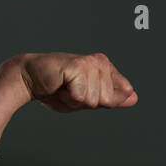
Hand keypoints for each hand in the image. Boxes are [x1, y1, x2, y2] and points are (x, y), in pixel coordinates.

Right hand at [18, 52, 137, 111]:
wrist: (31, 80)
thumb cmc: (58, 89)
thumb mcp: (89, 98)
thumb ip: (111, 99)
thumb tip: (134, 97)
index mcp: (106, 67)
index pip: (123, 94)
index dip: (101, 102)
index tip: (84, 92)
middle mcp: (100, 62)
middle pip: (107, 100)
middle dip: (87, 103)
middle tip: (71, 91)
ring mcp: (89, 63)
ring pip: (94, 100)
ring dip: (76, 101)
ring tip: (65, 88)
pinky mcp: (77, 67)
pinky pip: (81, 97)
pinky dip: (68, 98)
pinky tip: (60, 85)